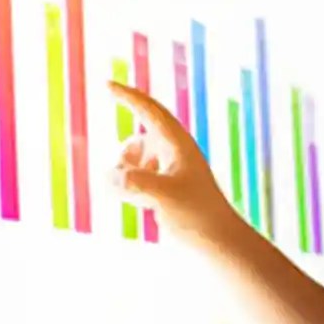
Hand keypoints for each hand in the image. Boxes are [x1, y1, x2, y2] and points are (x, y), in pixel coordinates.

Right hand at [108, 81, 244, 245]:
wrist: (216, 239)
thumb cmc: (197, 215)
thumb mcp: (164, 197)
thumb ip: (135, 183)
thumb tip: (111, 176)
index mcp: (179, 144)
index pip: (150, 111)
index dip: (128, 96)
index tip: (106, 84)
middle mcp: (173, 151)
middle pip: (132, 144)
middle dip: (125, 164)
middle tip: (139, 189)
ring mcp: (166, 168)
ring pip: (128, 164)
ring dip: (126, 180)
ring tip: (146, 202)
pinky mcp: (161, 184)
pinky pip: (131, 180)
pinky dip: (129, 191)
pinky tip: (147, 207)